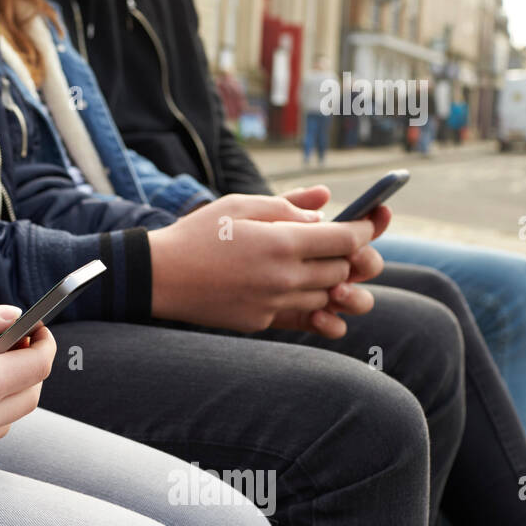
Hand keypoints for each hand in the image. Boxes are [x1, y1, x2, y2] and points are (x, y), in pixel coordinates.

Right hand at [149, 192, 375, 334]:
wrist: (159, 276)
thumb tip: (325, 205)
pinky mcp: (261, 321)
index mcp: (282, 242)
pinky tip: (294, 286)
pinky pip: (301, 314)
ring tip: (310, 264)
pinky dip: (306, 301)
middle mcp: (284, 277)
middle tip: (334, 243)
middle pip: (343, 270)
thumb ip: (287, 204)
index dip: (365, 229)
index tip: (366, 223)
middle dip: (346, 256)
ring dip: (328, 280)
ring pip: (326, 295)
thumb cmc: (197, 234)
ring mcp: (274, 303)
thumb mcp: (239, 205)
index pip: (347, 239)